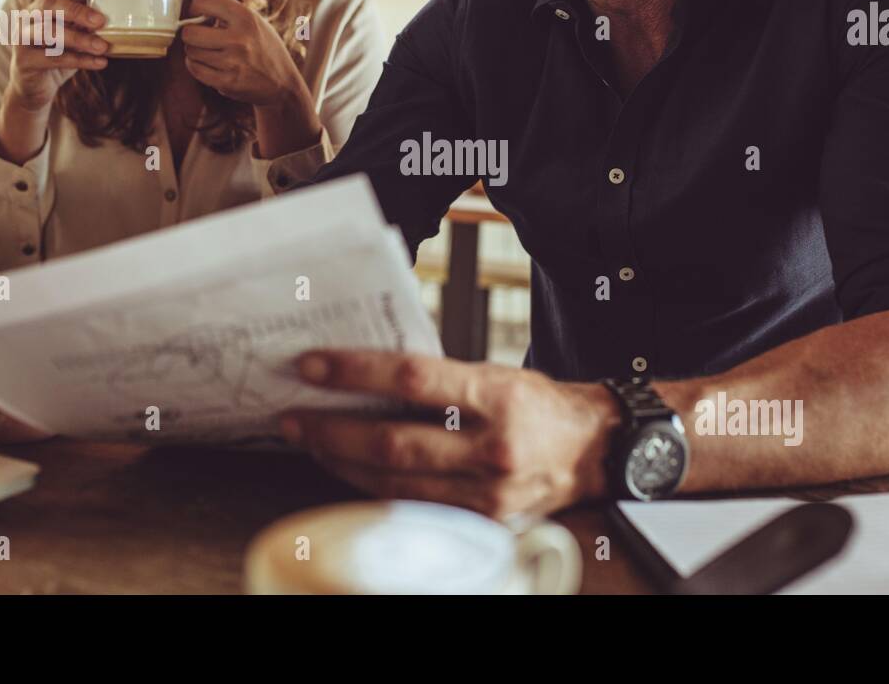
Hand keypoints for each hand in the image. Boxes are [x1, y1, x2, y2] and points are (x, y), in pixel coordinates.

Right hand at [4, 0, 110, 113]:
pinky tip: (100, 63)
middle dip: (77, 11)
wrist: (33, 87)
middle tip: (101, 21)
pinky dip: (80, 60)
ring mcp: (22, 37)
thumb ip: (86, 24)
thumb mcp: (73, 35)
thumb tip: (120, 16)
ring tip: (103, 47)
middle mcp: (28, 17)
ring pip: (49, 32)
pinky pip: (54, 58)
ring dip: (79, 39)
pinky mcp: (24, 60)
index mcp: (42, 5)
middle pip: (49, 5)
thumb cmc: (58, 55)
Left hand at [180, 0, 306, 108]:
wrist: (283, 84)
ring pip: (191, 52)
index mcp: (246, 17)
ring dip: (195, 51)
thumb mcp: (252, 19)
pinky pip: (195, 70)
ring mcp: (233, 63)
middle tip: (202, 36)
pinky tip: (207, 63)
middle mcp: (239, 39)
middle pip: (190, 32)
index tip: (202, 14)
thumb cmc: (266, 47)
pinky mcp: (228, 83)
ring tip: (209, 51)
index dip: (197, 6)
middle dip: (192, 33)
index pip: (203, 0)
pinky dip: (196, 66)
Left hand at [278, 350, 621, 519]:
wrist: (595, 452)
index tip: (312, 366)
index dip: (355, 372)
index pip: (411, 378)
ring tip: (310, 441)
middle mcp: (494, 449)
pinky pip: (414, 506)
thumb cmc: (540, 406)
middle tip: (292, 417)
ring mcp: (488, 493)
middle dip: (332, 430)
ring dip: (341, 463)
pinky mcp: (483, 523)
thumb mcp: (497, 373)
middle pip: (393, 442)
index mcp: (499, 396)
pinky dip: (374, 490)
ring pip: (395, 483)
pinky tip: (348, 473)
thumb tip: (368, 374)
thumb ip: (441, 378)